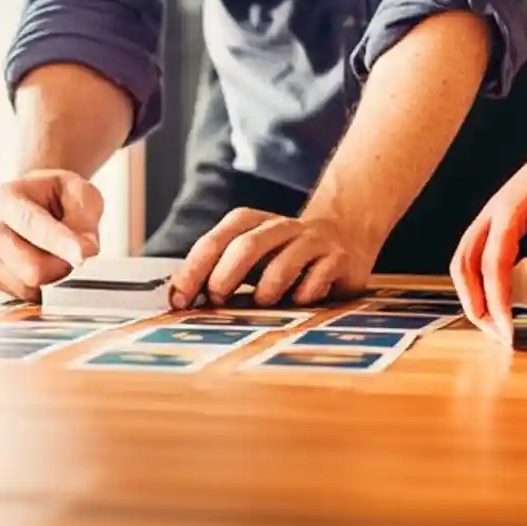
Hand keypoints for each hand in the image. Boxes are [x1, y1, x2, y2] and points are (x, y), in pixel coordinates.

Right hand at [0, 169, 102, 300]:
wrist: (27, 200)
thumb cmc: (52, 196)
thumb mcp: (77, 191)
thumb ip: (85, 218)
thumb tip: (87, 250)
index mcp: (7, 199)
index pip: (34, 226)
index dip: (61, 243)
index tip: (82, 255)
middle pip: (33, 268)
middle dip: (61, 265)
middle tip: (69, 249)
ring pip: (30, 287)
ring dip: (52, 276)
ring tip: (50, 253)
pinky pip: (24, 296)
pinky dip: (40, 285)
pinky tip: (37, 263)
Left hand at [168, 208, 372, 308]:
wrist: (346, 234)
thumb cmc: (283, 255)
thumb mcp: (250, 257)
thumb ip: (218, 271)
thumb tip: (180, 299)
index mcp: (251, 223)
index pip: (216, 240)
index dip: (193, 270)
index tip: (179, 299)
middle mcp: (281, 226)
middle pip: (247, 245)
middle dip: (225, 276)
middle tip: (216, 300)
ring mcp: (313, 240)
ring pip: (283, 263)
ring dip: (267, 290)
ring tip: (263, 302)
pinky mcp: (339, 258)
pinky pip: (318, 279)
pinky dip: (304, 296)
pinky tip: (300, 301)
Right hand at [450, 107, 526, 340]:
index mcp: (508, 208)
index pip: (491, 265)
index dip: (497, 301)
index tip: (508, 329)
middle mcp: (494, 208)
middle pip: (464, 262)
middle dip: (473, 299)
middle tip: (492, 330)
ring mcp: (499, 208)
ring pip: (470, 256)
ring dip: (476, 288)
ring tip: (493, 316)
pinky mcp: (511, 210)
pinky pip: (487, 246)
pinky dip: (489, 272)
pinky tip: (509, 287)